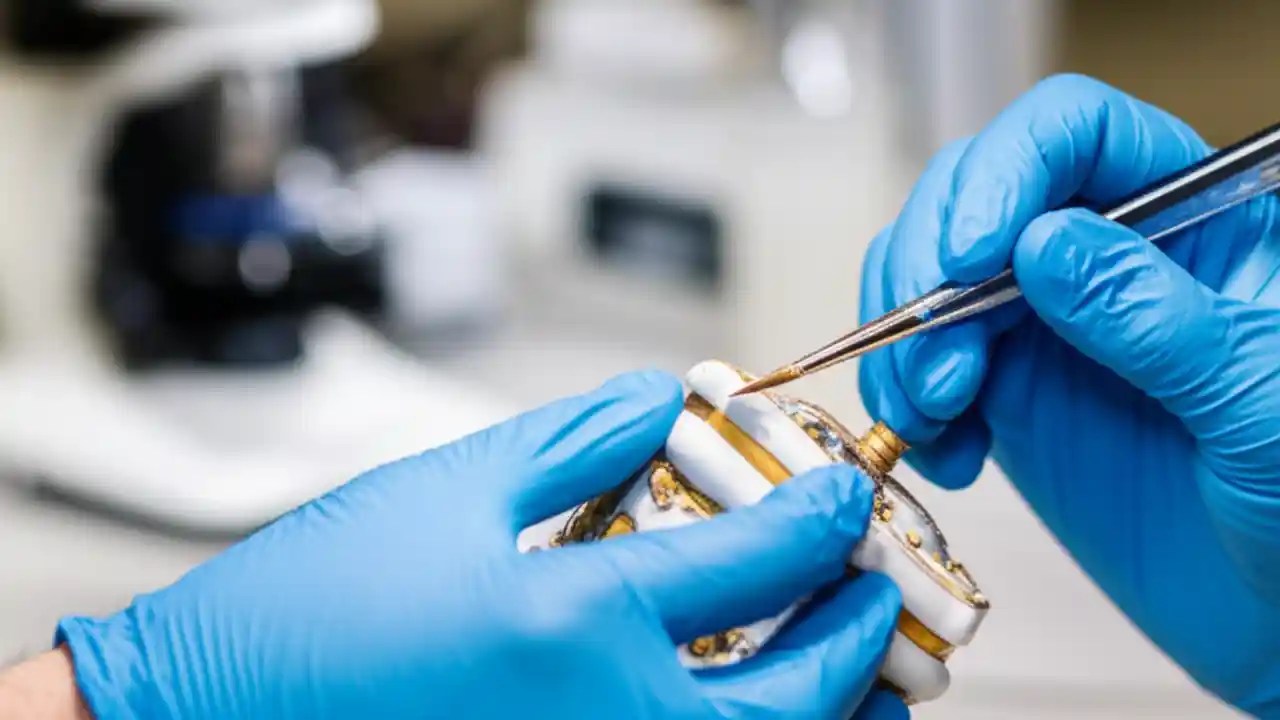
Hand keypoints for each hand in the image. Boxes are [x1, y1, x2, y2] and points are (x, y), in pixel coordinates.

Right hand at [56, 371, 903, 719]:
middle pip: (802, 691)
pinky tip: (765, 715)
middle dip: (860, 628)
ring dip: (841, 716)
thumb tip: (664, 402)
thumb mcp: (449, 490)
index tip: (839, 490)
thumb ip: (578, 441)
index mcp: (581, 621)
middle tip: (870, 579)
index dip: (822, 510)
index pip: (762, 556)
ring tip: (867, 671)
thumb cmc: (309, 615)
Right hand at [860, 74, 1279, 714]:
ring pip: (928, 274)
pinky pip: (920, 361)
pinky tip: (949, 451)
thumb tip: (1046, 246)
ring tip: (936, 415)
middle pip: (975, 195)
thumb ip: (1159, 319)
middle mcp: (1107, 257)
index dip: (1008, 174)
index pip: (1076, 134)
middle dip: (931, 274)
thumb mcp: (1262, 406)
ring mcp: (1048, 324)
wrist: (1278, 619)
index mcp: (1195, 222)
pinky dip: (904, 401)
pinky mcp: (1008, 391)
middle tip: (942, 368)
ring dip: (905, 342)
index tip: (969, 260)